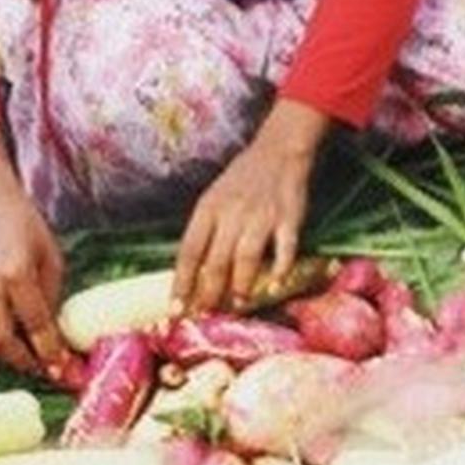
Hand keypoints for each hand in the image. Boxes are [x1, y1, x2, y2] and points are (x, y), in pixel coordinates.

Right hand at [0, 190, 66, 376]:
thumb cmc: (27, 227)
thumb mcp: (51, 260)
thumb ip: (50, 299)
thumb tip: (55, 338)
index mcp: (16, 272)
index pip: (35, 323)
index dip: (50, 351)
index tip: (64, 369)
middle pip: (1, 339)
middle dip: (25, 362)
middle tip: (45, 370)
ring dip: (4, 357)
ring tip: (27, 360)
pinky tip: (4, 344)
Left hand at [174, 130, 316, 314]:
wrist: (278, 151)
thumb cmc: (241, 179)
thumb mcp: (213, 198)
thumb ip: (205, 231)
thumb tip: (193, 274)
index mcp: (208, 208)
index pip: (190, 251)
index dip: (182, 282)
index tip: (176, 308)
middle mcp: (232, 212)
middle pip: (216, 260)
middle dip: (209, 292)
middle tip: (206, 314)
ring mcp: (262, 216)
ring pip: (246, 257)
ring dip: (240, 285)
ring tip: (236, 305)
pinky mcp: (289, 218)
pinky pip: (284, 249)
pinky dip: (280, 269)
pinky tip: (273, 287)